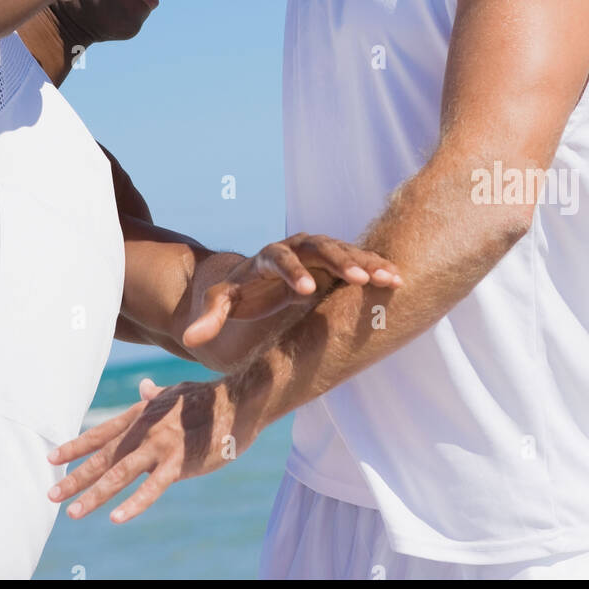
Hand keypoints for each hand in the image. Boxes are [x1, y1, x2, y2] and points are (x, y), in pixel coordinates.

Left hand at [47, 376, 248, 524]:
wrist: (238, 401)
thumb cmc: (208, 398)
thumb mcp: (176, 393)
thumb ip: (155, 396)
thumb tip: (143, 386)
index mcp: (141, 414)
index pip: (101, 433)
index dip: (76, 447)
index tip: (52, 459)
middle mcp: (144, 429)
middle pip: (103, 456)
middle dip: (75, 476)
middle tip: (50, 495)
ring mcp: (160, 446)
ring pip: (119, 473)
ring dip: (94, 494)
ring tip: (72, 512)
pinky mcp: (179, 462)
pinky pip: (152, 487)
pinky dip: (134, 503)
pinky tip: (116, 518)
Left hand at [182, 232, 402, 349]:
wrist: (254, 279)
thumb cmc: (238, 294)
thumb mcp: (221, 304)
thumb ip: (209, 318)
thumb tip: (191, 340)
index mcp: (267, 256)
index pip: (279, 258)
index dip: (292, 271)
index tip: (307, 288)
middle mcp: (296, 248)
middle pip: (319, 247)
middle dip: (340, 261)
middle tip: (361, 278)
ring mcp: (318, 253)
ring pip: (343, 251)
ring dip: (366, 263)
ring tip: (391, 278)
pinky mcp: (335, 263)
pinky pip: (358, 262)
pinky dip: (375, 268)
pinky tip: (397, 280)